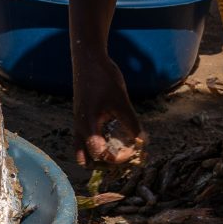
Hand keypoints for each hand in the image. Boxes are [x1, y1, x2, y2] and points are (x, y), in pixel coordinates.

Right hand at [72, 51, 145, 166]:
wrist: (88, 61)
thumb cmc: (103, 79)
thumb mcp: (121, 101)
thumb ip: (131, 123)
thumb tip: (143, 142)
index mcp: (88, 126)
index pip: (99, 154)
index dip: (117, 158)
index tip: (133, 151)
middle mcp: (81, 128)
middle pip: (87, 159)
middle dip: (105, 163)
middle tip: (124, 157)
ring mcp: (79, 123)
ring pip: (84, 150)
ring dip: (99, 155)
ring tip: (118, 152)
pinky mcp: (83, 118)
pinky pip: (86, 139)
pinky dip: (98, 144)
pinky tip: (114, 138)